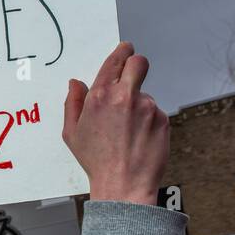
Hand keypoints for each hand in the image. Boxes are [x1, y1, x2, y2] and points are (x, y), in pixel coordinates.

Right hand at [62, 42, 168, 204]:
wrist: (124, 184)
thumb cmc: (97, 162)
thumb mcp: (72, 133)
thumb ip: (73, 103)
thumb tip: (75, 83)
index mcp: (99, 97)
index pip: (115, 61)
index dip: (122, 52)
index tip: (125, 49)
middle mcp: (124, 96)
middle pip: (138, 62)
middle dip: (136, 64)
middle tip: (133, 73)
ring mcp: (147, 107)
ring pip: (146, 93)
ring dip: (139, 104)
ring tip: (129, 130)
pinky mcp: (163, 119)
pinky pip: (156, 112)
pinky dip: (149, 121)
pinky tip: (140, 138)